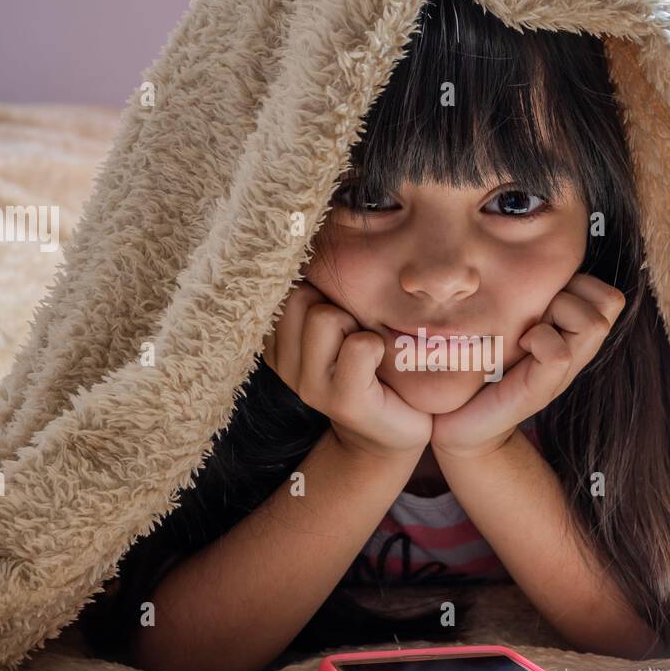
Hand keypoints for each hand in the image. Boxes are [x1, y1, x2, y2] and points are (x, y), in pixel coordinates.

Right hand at [262, 280, 431, 459]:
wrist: (391, 433)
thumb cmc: (369, 368)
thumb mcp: (337, 328)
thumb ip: (316, 296)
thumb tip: (305, 237)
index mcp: (278, 345)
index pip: (280, 287)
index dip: (311, 285)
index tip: (331, 306)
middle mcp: (285, 366)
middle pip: (300, 298)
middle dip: (335, 306)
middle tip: (353, 335)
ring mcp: (310, 387)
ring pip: (324, 317)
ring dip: (355, 326)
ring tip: (365, 351)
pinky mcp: (342, 400)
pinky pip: (358, 346)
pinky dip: (376, 347)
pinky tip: (380, 365)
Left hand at [430, 273, 626, 459]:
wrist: (456, 421)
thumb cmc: (479, 363)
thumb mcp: (507, 318)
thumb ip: (526, 294)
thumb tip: (530, 247)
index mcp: (569, 332)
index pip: (608, 294)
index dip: (581, 283)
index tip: (541, 297)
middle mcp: (575, 352)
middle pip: (609, 302)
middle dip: (571, 295)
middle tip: (535, 314)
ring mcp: (561, 374)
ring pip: (594, 324)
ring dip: (558, 315)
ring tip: (526, 332)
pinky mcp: (539, 392)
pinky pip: (559, 352)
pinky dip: (539, 341)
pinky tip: (518, 348)